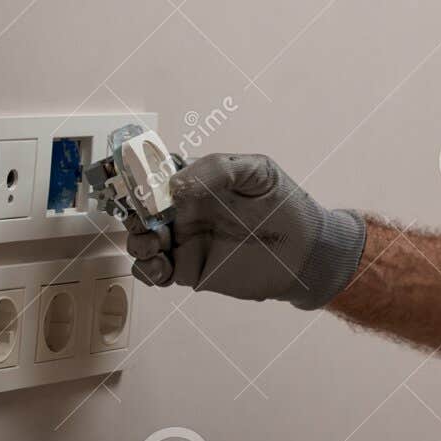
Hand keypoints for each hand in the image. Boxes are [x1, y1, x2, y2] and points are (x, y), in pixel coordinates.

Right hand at [125, 153, 366, 309]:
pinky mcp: (189, 269)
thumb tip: (175, 182)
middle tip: (149, 219)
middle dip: (134, 213)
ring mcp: (184, 240)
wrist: (305, 251)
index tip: (140, 186)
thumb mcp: (257, 172)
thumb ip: (217, 169)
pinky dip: (146, 270)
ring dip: (137, 241)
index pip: (156, 176)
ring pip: (141, 240)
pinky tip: (162, 266)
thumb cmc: (285, 206)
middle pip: (140, 210)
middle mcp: (185, 210)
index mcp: (197, 182)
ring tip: (157, 243)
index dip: (140, 179)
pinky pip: (153, 272)